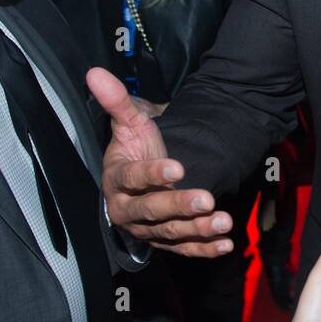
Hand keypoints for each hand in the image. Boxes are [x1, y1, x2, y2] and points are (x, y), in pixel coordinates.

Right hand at [87, 67, 232, 257]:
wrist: (143, 176)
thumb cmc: (135, 148)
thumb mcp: (128, 123)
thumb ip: (116, 101)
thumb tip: (95, 72)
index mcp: (116, 180)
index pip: (133, 178)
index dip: (153, 173)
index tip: (178, 167)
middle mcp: (128, 209)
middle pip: (151, 211)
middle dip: (179, 205)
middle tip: (206, 198)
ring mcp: (147, 229)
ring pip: (171, 232)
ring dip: (198, 229)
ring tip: (224, 220)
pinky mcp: (165, 242)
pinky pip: (184, 249)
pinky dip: (204, 249)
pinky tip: (225, 244)